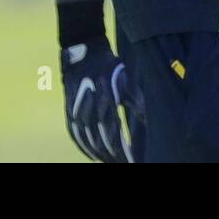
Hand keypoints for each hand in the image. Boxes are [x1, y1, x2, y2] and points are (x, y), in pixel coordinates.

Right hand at [61, 38, 143, 162]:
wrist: (83, 55)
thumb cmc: (109, 67)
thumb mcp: (126, 80)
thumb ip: (137, 102)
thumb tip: (149, 119)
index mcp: (105, 104)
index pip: (114, 137)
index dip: (122, 153)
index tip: (132, 160)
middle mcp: (89, 112)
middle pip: (100, 144)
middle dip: (113, 157)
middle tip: (125, 163)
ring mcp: (76, 114)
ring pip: (87, 143)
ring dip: (100, 155)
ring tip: (112, 162)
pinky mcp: (69, 113)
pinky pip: (75, 136)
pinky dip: (84, 148)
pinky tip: (93, 155)